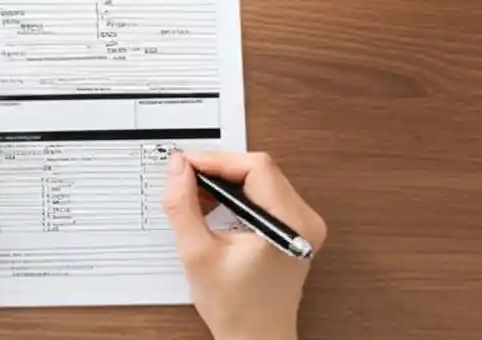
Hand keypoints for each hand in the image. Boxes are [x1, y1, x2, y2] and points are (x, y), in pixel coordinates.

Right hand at [164, 152, 327, 339]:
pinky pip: (263, 194)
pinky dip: (236, 193)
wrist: (256, 338)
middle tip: (186, 177)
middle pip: (258, 169)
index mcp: (291, 224)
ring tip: (196, 192)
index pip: (254, 167)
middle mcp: (304, 220)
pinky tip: (213, 204)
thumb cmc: (238, 309)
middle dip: (218, 169)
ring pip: (259, 178)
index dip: (215, 160)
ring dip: (225, 180)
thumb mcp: (198, 254)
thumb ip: (183, 206)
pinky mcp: (292, 227)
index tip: (186, 165)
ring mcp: (301, 223)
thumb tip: (178, 169)